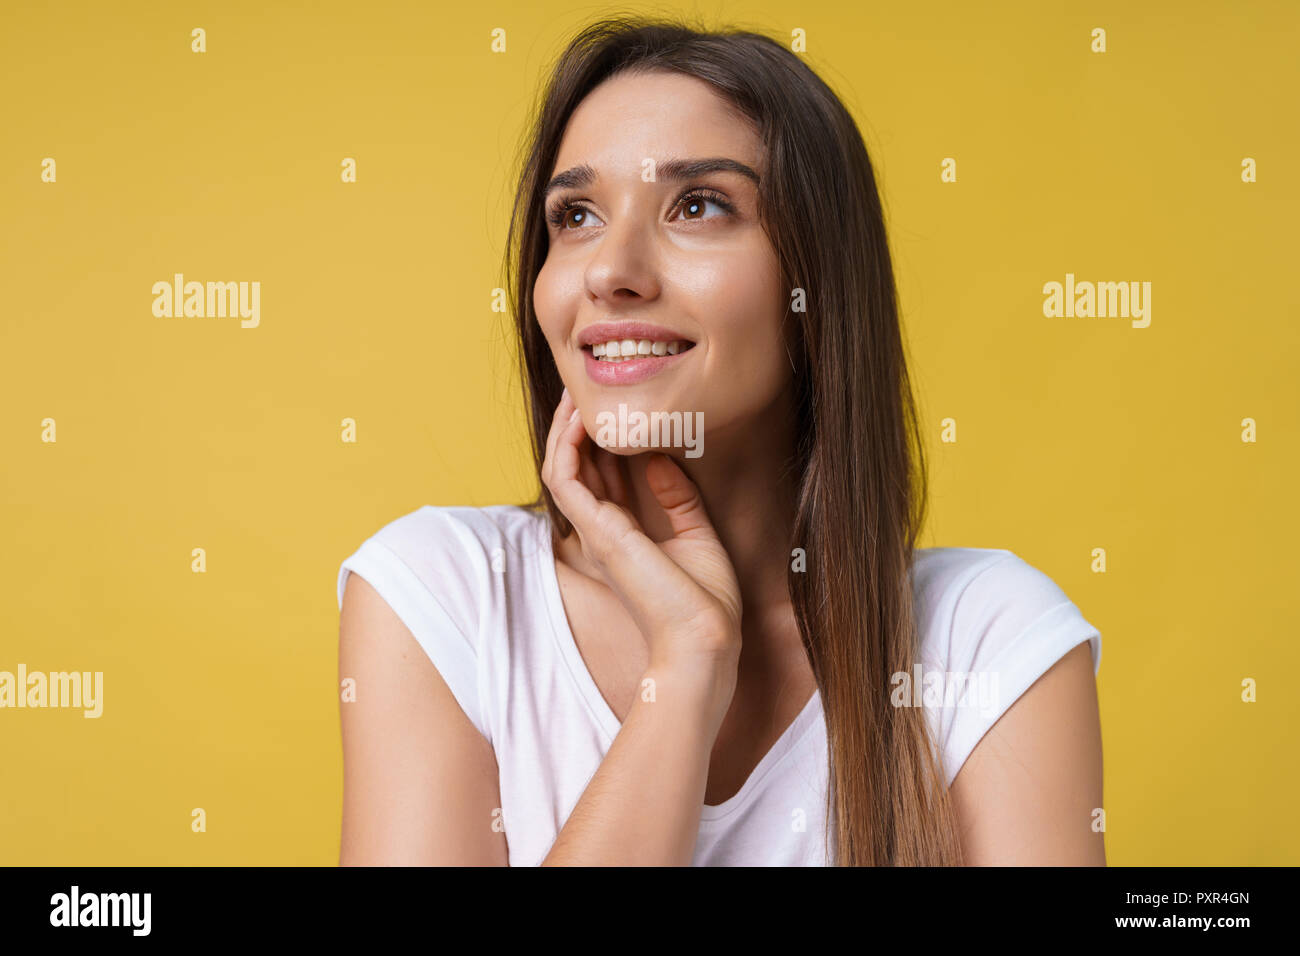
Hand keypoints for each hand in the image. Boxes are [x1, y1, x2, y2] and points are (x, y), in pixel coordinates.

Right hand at [540, 388, 742, 675]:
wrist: (705, 639)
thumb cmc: (704, 602)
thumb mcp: (698, 536)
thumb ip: (679, 498)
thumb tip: (661, 459)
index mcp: (624, 536)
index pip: (601, 476)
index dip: (600, 440)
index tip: (614, 406)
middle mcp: (603, 532)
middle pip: (576, 467)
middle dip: (576, 427)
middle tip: (585, 390)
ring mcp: (595, 532)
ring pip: (559, 468)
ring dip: (562, 430)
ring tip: (576, 395)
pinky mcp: (597, 532)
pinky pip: (563, 479)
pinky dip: (565, 446)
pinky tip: (579, 419)